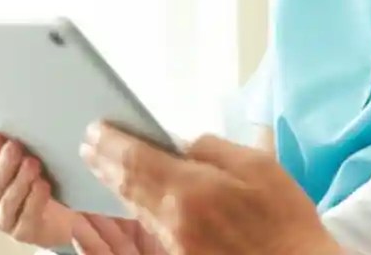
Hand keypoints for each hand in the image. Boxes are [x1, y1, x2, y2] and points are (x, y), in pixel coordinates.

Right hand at [0, 132, 74, 247]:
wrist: (65, 213)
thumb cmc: (46, 179)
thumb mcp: (36, 155)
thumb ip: (26, 143)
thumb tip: (31, 121)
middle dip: (3, 163)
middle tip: (14, 147)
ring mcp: (5, 217)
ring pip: (6, 200)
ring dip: (18, 181)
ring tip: (32, 164)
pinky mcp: (22, 231)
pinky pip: (26, 217)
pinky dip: (33, 200)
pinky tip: (42, 185)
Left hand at [80, 124, 342, 254]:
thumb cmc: (284, 219)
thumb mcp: (257, 166)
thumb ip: (212, 149)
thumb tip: (181, 143)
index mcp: (190, 189)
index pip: (135, 159)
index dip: (111, 142)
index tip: (95, 128)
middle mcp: (173, 218)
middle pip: (126, 184)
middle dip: (103, 161)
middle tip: (86, 144)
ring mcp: (175, 242)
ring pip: (134, 206)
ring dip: (113, 182)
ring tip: (99, 164)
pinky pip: (150, 225)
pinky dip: (134, 204)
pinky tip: (131, 195)